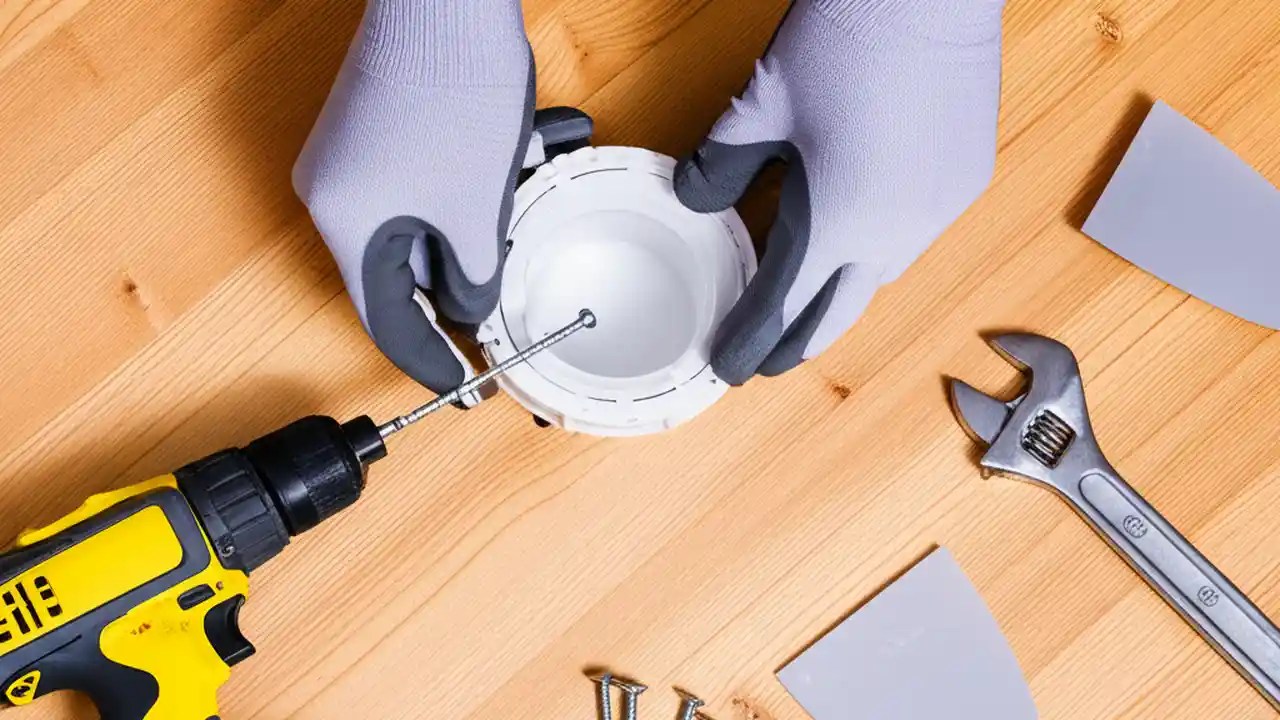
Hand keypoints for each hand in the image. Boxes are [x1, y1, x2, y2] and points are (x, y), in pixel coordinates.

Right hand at [293, 0, 532, 392]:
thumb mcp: (476, 212)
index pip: (383, 316)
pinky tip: (526, 157)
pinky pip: (429, 179)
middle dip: (461, 281)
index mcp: (346, 222)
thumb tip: (470, 310)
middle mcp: (337, 191)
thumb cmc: (454, 98)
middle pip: (403, 266)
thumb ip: (473, 277)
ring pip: (424, 219)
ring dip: (478, 224)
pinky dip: (474, 185)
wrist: (445, 0)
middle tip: (496, 308)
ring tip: (521, 211)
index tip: (458, 382)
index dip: (426, 356)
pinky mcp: (382, 125)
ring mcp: (356, 154)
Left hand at [676, 0, 1005, 384]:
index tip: (730, 367)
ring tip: (807, 305)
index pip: (783, 306)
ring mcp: (938, 209)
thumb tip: (696, 200)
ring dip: (839, 299)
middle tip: (766, 359)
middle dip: (797, 343)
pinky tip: (859, 239)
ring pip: (880, 278)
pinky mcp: (965, 181)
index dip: (751, 340)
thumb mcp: (760, 103)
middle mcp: (896, 231)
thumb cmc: (849, 37)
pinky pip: (914, 238)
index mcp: (839, 221)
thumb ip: (720, 165)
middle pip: (838, 313)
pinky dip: (877, 252)